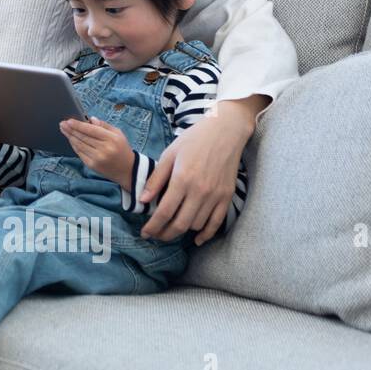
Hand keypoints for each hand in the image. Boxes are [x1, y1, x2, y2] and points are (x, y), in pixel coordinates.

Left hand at [60, 117, 133, 188]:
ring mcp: (97, 158)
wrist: (128, 169)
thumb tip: (90, 119)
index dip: (78, 125)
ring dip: (70, 137)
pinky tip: (70, 139)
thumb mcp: (118, 134)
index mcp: (112, 139)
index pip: (91, 130)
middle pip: (83, 137)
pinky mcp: (92, 165)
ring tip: (64, 130)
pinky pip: (80, 153)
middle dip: (71, 130)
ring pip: (80, 145)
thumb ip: (104, 125)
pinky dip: (74, 145)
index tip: (69, 120)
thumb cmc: (122, 149)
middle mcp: (104, 149)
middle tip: (62, 124)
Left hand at [138, 101, 255, 244]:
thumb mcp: (169, 155)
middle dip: (164, 234)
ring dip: (182, 232)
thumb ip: (156, 179)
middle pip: (180, 224)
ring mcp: (216, 195)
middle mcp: (200, 191)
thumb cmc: (194, 140)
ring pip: (196, 225)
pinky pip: (217, 222)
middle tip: (155, 235)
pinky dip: (206, 234)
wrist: (225, 131)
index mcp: (182, 180)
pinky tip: (196, 239)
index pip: (164, 212)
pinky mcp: (227, 196)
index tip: (144, 233)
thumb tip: (143, 201)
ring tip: (170, 230)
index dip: (153, 227)